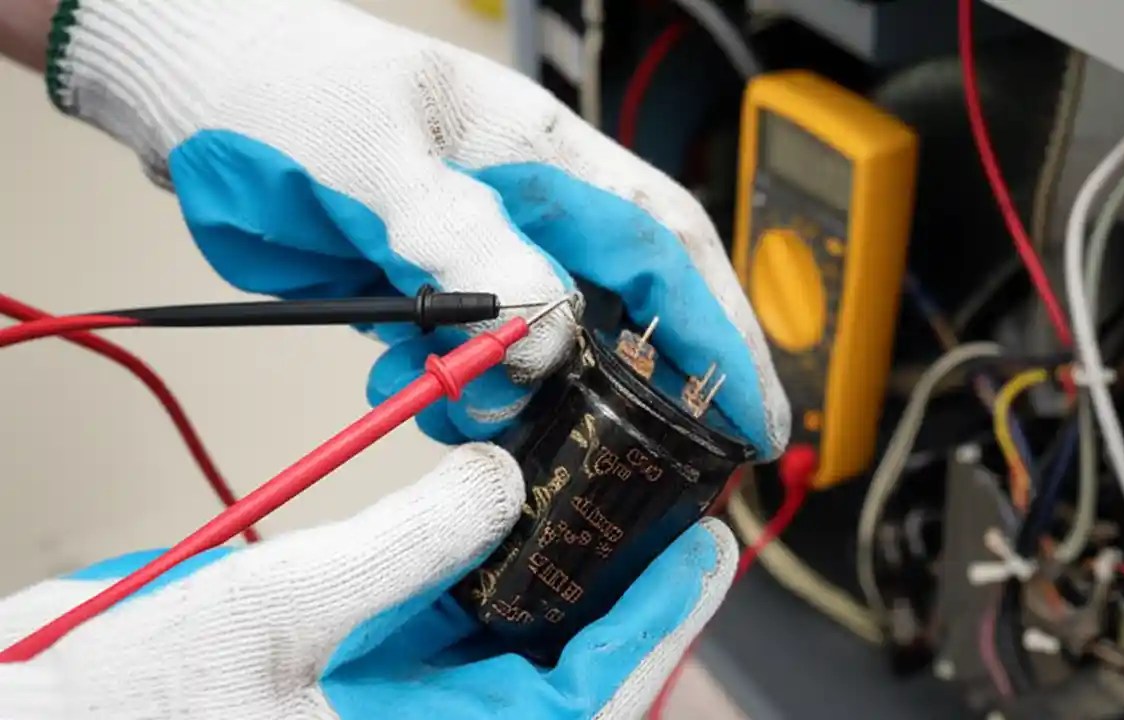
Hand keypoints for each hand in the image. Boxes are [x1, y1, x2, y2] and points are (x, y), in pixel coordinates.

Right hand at [0, 444, 736, 719]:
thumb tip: (500, 486)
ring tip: (596, 484)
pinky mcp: (363, 682)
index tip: (703, 551)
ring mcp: (398, 712)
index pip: (585, 704)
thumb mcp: (269, 619)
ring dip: (555, 568)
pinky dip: (482, 567)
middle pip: (563, 670)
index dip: (655, 627)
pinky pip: (451, 627)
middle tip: (662, 499)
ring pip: (514, 644)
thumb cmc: (123, 714)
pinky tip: (502, 505)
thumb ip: (398, 549)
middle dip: (617, 586)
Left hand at [48, 0, 788, 457]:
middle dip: (640, 390)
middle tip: (645, 464)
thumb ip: (461, 237)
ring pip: (539, 349)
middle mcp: (525, 210)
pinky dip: (451, 393)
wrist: (189, 95)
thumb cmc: (286, 83)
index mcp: (543, 154)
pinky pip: (464, 361)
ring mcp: (474, 254)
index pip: (663, 244)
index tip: (753, 409)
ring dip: (524, 401)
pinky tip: (412, 396)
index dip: (720, 328)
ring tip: (482, 423)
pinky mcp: (421, 291)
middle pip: (619, 310)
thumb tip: (545, 332)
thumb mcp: (377, 153)